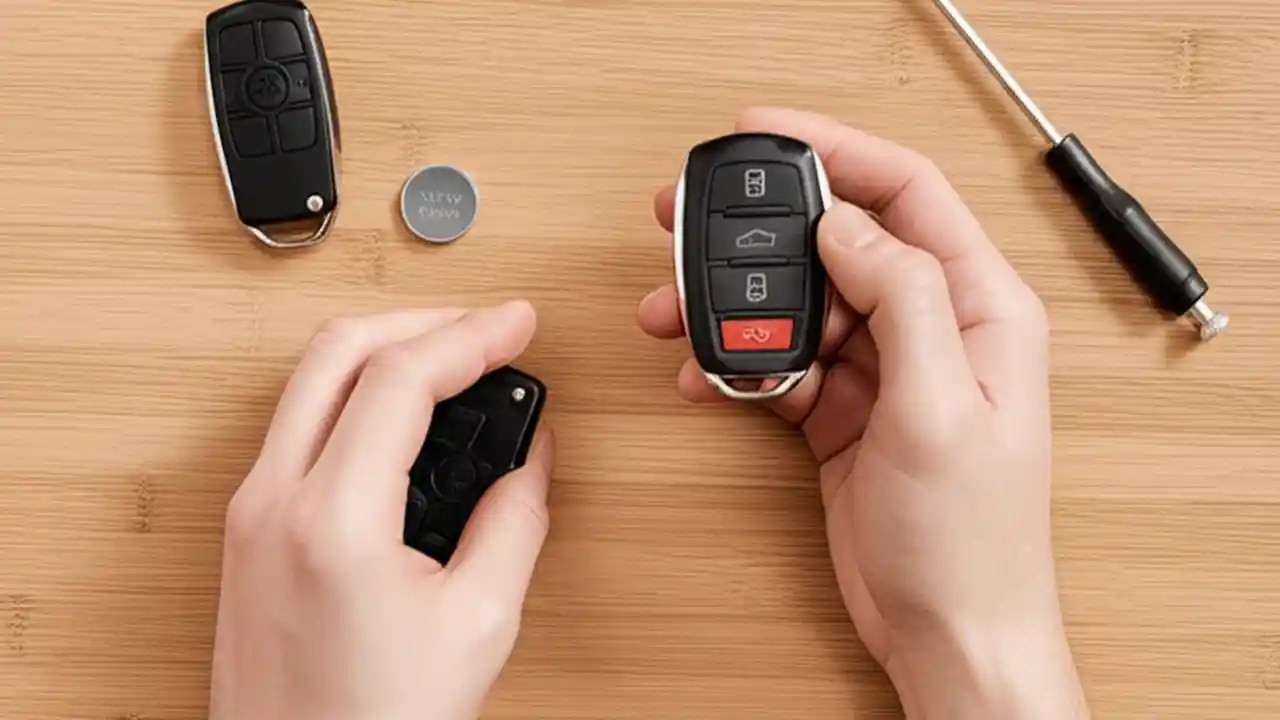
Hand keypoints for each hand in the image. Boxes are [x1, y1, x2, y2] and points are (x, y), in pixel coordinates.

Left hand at [209, 301, 553, 719]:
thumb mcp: (480, 622)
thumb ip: (517, 520)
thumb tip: (529, 456)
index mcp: (332, 521)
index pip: (400, 378)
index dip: (470, 336)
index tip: (516, 325)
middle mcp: (272, 502)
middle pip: (338, 351)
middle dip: (422, 321)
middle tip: (483, 330)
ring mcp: (249, 513)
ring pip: (309, 380)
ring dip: (385, 352)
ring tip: (452, 363)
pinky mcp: (246, 530)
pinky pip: (298, 424)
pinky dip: (356, 395)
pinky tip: (403, 414)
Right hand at [639, 109, 1087, 718]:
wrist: (949, 634)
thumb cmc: (972, 541)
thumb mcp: (942, 410)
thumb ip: (901, 302)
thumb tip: (848, 226)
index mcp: (979, 310)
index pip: (908, 195)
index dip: (839, 151)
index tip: (768, 133)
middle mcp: (931, 329)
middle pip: (839, 244)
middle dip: (764, 228)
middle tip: (691, 217)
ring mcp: (884, 372)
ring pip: (799, 306)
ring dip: (735, 304)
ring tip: (674, 307)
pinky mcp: (842, 412)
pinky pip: (779, 365)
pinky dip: (736, 366)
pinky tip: (702, 376)